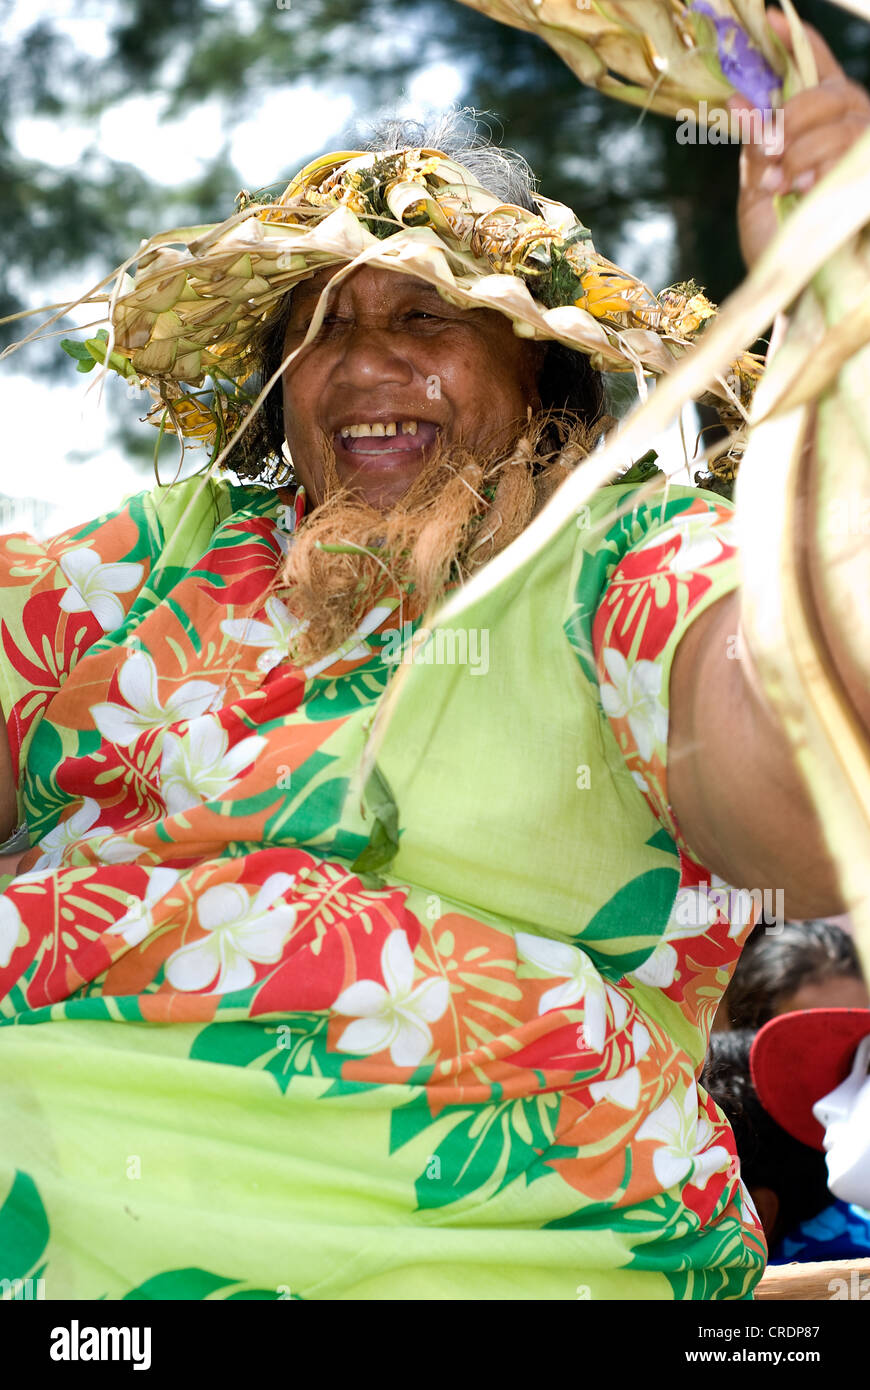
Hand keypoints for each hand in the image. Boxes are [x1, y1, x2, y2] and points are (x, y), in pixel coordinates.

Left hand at [731, 8, 869, 268]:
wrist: (797, 297)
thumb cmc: (780, 246)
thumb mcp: (757, 194)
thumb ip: (755, 149)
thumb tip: (737, 100)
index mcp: (821, 126)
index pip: (817, 70)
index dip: (798, 43)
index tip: (769, 20)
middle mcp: (853, 130)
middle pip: (832, 94)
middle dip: (793, 119)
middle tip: (767, 153)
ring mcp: (867, 156)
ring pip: (844, 125)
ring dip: (803, 151)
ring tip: (780, 185)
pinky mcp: (869, 185)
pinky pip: (855, 155)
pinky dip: (825, 166)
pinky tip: (804, 187)